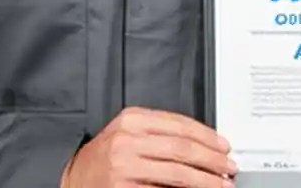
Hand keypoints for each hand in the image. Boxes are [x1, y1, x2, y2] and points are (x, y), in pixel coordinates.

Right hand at [61, 107, 236, 187]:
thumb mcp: (129, 133)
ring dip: (205, 180)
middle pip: (183, 148)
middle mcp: (127, 140)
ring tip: (220, 184)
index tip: (223, 147)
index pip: (180, 125)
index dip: (208, 137)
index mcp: (132, 120)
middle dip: (212, 160)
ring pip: (177, 172)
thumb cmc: (105, 158)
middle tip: (228, 167)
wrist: (73, 178)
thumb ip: (161, 133)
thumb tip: (203, 146)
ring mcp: (124, 166)